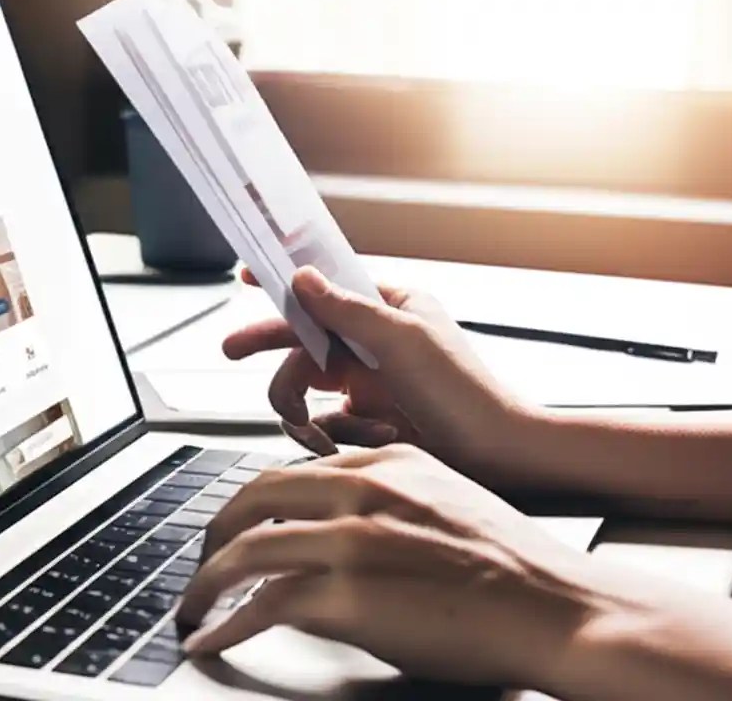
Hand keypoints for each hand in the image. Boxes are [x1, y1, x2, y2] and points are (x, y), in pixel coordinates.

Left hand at [177, 445, 606, 688]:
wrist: (559, 606)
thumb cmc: (516, 565)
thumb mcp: (447, 499)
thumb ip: (390, 499)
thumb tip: (344, 521)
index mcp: (385, 465)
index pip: (293, 473)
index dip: (253, 504)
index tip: (238, 525)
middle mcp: (361, 493)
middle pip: (254, 498)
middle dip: (216, 532)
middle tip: (203, 559)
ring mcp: (351, 543)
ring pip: (246, 550)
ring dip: (206, 583)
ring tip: (192, 606)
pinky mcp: (348, 596)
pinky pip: (262, 606)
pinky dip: (225, 625)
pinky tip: (211, 637)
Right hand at [228, 266, 533, 476]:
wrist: (499, 457)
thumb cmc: (465, 393)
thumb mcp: (401, 341)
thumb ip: (346, 309)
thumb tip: (302, 278)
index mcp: (387, 308)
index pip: (325, 286)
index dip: (283, 280)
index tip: (247, 273)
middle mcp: (372, 342)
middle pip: (300, 341)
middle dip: (271, 351)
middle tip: (232, 350)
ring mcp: (367, 382)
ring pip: (303, 388)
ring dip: (310, 414)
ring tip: (328, 436)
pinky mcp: (365, 420)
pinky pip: (323, 424)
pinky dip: (339, 436)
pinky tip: (372, 439)